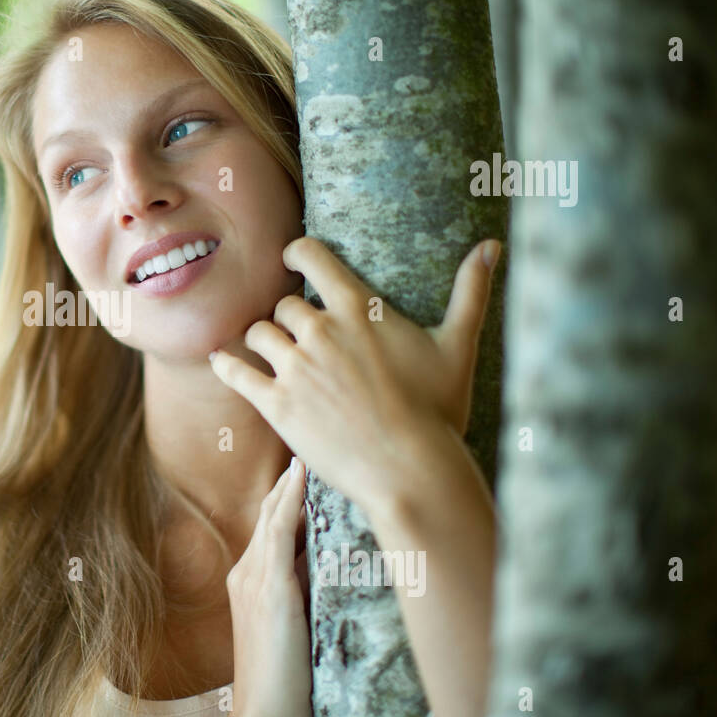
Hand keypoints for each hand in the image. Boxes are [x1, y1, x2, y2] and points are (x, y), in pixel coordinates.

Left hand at [208, 236, 499, 514]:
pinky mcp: (276, 404)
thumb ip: (471, 292)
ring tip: (270, 353)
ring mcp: (295, 367)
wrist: (408, 470)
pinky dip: (227, 364)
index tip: (292, 259)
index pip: (310, 256)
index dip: (296, 253)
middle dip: (290, 318)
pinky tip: (223, 360)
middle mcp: (319, 330)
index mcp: (357, 308)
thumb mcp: (457, 346)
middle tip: (300, 335)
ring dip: (263, 341)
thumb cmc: (436, 410)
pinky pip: (237, 372)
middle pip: (283, 305)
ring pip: (258, 334)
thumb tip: (493, 245)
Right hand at [215, 458, 312, 716]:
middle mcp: (248, 572)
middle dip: (293, 477)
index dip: (292, 493)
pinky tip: (302, 474)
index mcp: (252, 581)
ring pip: (277, 514)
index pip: (276, 525)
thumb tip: (336, 566)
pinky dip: (290, 500)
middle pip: (274, 511)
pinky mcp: (269, 590)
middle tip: (315, 434)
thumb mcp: (297, 630)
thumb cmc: (286, 686)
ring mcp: (254, 578)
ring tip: (312, 439)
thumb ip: (307, 596)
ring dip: (294, 478)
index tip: (315, 461)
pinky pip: (279, 532)